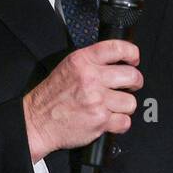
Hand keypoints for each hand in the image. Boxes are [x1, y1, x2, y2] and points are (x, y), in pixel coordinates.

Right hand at [22, 39, 141, 160]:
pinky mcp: (100, 120)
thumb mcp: (67, 68)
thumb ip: (91, 62)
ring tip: (112, 106)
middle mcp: (91, 78)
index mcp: (82, 61)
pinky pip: (125, 122)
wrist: (37, 121)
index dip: (132, 54)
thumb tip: (117, 62)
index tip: (134, 60)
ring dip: (125, 107)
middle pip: (132, 76)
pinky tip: (109, 120)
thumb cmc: (51, 97)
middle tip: (129, 86)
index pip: (117, 48)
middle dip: (135, 83)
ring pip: (131, 102)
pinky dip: (120, 123)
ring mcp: (96, 100)